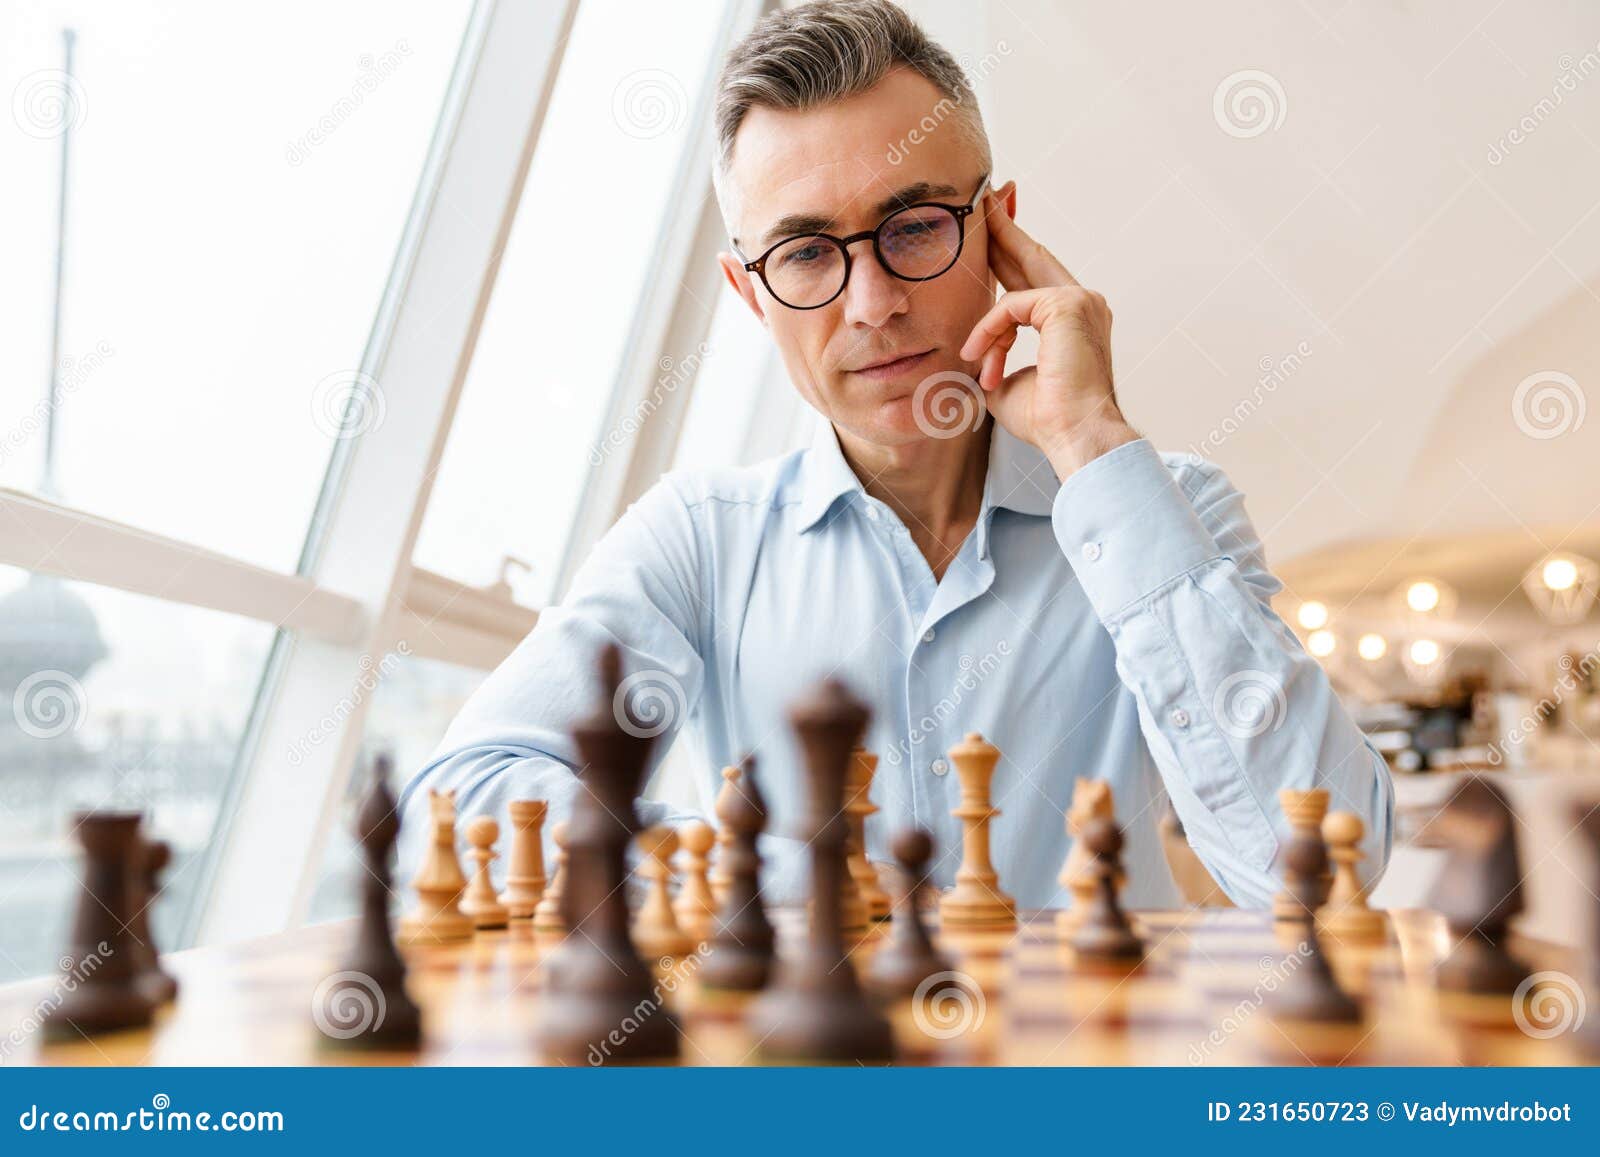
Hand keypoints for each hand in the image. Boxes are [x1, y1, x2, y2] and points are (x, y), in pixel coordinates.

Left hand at [959, 182, 1139, 478]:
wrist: (1076, 437)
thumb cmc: (1047, 420)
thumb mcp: (1006, 382)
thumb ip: (993, 355)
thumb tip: (971, 352)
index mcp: (1073, 319)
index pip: (1034, 275)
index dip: (1010, 248)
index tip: (992, 222)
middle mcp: (1083, 302)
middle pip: (1031, 255)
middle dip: (1001, 227)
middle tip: (982, 199)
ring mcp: (1080, 300)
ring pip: (1015, 288)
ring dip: (985, 320)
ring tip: (973, 350)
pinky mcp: (1068, 305)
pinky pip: (1011, 306)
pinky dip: (990, 331)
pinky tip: (981, 358)